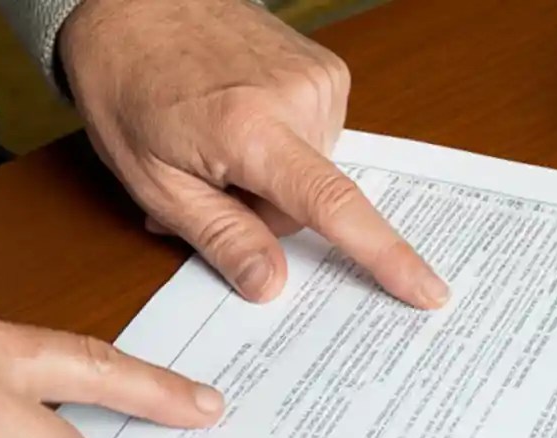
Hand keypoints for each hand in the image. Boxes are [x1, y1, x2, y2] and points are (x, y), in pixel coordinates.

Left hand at [58, 0, 449, 307]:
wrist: (132, 1)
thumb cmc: (129, 81)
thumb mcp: (153, 180)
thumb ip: (219, 236)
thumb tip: (272, 285)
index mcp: (252, 129)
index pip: (335, 206)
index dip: (386, 256)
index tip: (427, 291)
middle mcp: (298, 99)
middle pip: (311, 204)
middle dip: (263, 212)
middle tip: (207, 187)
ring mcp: (318, 78)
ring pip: (314, 174)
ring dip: (272, 178)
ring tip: (218, 145)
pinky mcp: (325, 68)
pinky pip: (316, 138)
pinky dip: (282, 146)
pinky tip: (243, 123)